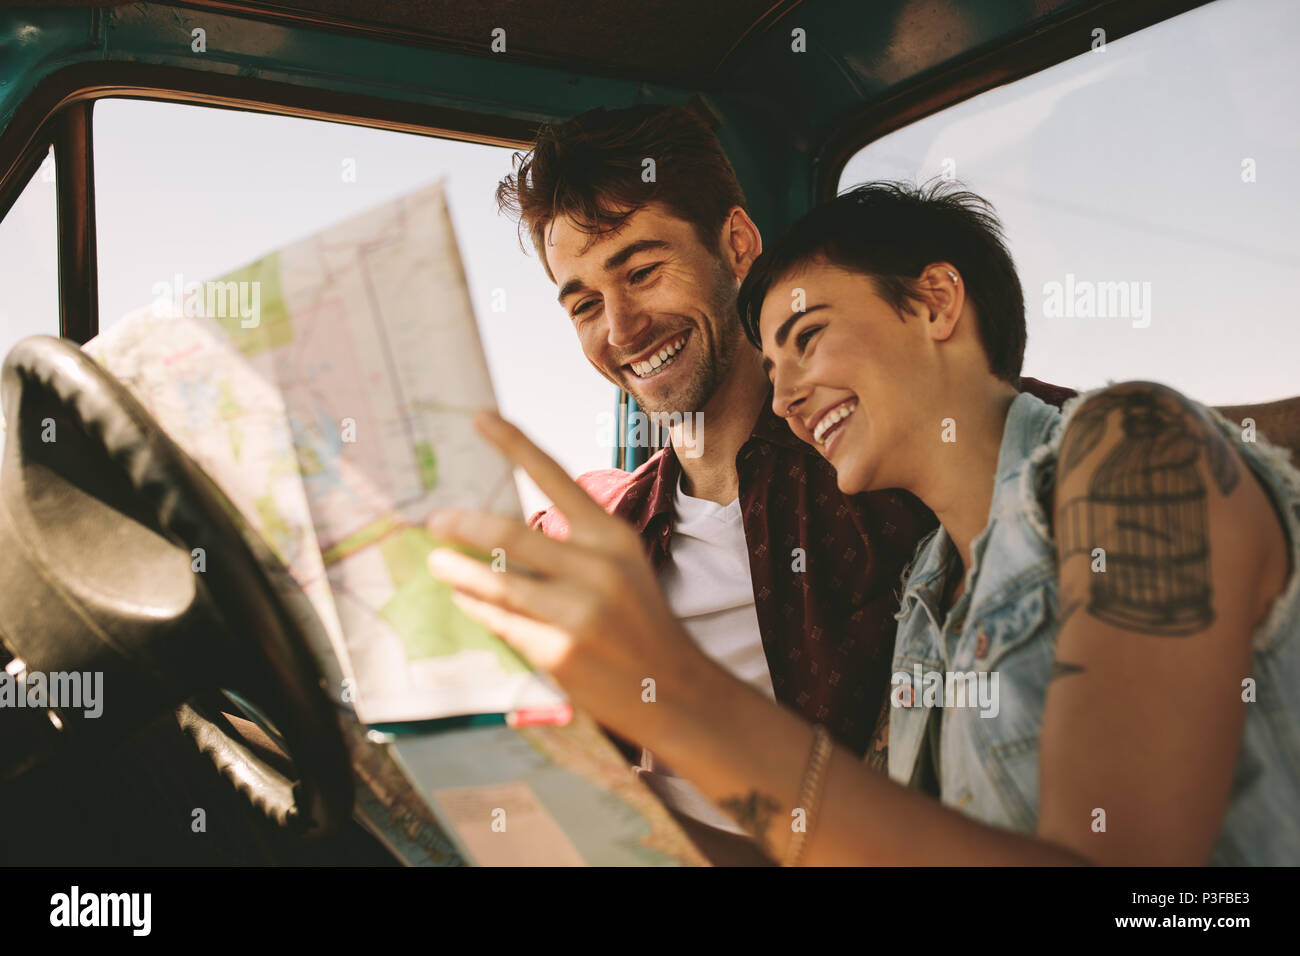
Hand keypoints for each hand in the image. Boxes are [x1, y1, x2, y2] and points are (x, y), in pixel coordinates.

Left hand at [426, 411, 706, 740]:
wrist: (674, 689)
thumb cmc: (641, 622)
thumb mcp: (623, 568)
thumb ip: (574, 545)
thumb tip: (503, 528)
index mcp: (612, 538)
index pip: (556, 478)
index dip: (515, 444)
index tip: (479, 417)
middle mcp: (597, 568)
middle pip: (510, 534)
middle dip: (463, 525)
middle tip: (434, 519)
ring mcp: (577, 612)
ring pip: (496, 583)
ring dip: (459, 571)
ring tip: (437, 561)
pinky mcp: (559, 652)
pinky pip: (502, 622)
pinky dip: (478, 608)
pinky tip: (466, 599)